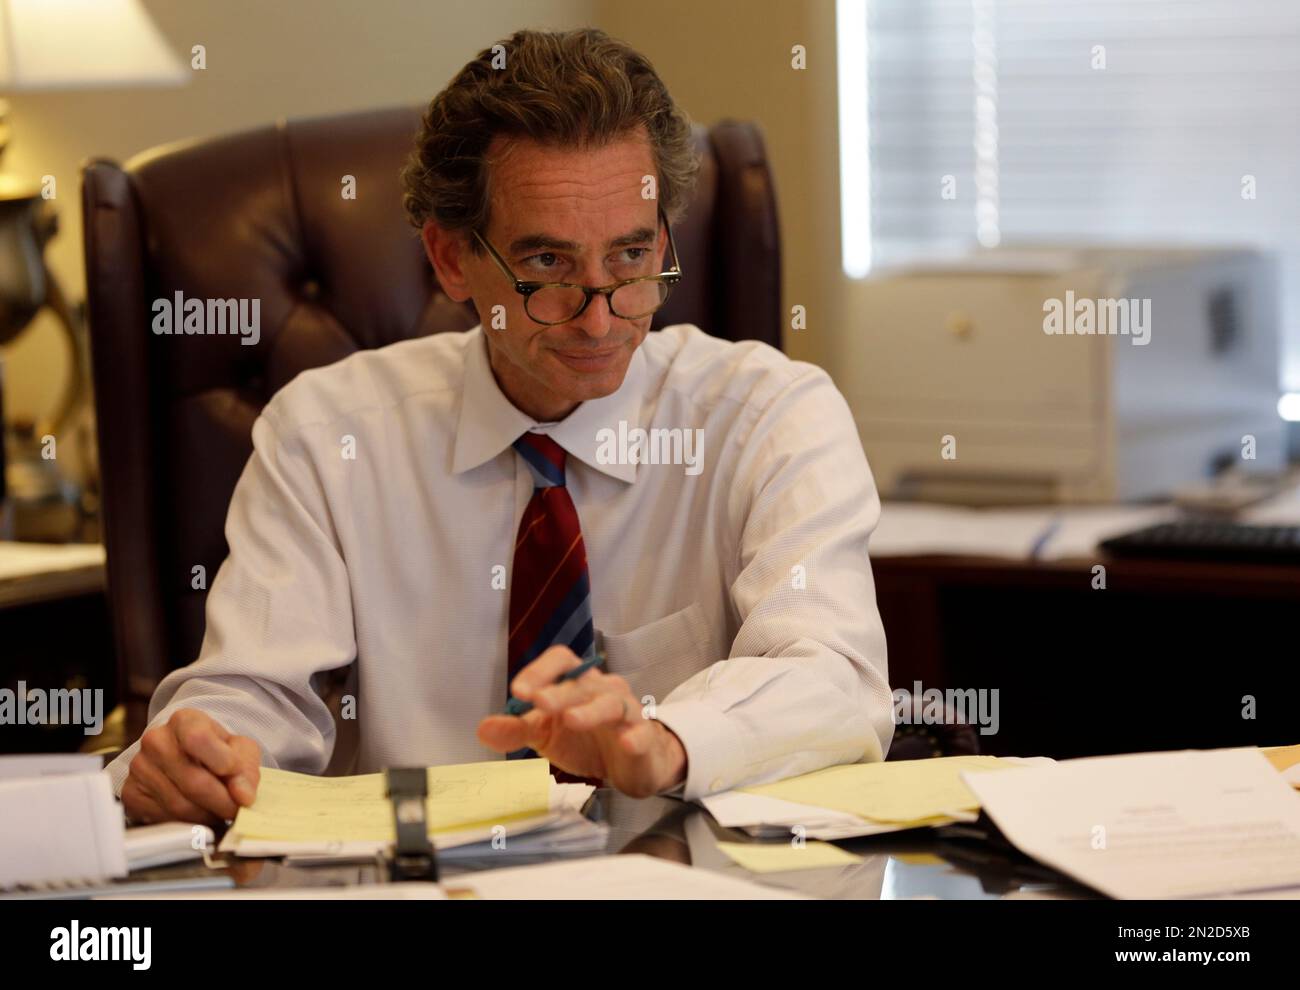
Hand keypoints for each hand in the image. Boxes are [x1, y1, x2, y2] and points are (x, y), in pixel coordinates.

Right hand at [121, 709, 260, 825]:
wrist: (188, 758)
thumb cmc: (217, 751)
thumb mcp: (241, 751)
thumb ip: (246, 770)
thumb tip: (243, 796)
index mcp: (185, 720)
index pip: (199, 740)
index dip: (223, 764)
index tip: (241, 784)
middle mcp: (156, 740)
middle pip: (193, 781)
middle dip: (221, 803)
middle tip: (237, 812)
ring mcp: (139, 767)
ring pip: (180, 805)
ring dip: (206, 816)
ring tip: (219, 813)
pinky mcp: (130, 794)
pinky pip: (162, 819)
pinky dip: (186, 824)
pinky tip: (198, 817)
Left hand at [477, 646, 687, 797]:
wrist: (631, 764)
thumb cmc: (585, 740)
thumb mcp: (545, 735)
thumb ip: (517, 730)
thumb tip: (482, 729)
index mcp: (576, 682)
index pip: (561, 660)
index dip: (540, 670)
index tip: (518, 691)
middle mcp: (603, 689)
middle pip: (582, 683)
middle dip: (560, 693)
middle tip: (540, 703)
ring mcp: (627, 712)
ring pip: (612, 703)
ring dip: (592, 711)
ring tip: (572, 720)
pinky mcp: (644, 738)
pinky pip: (642, 733)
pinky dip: (635, 736)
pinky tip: (626, 743)